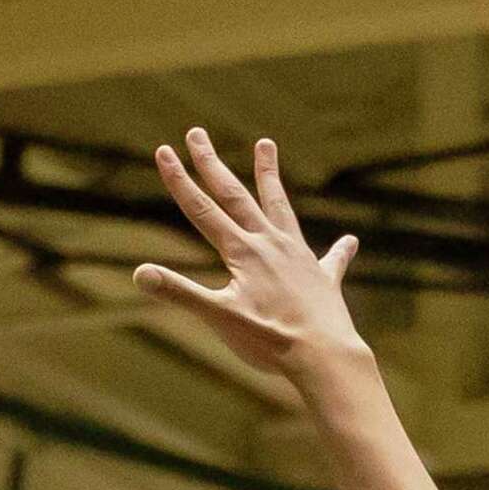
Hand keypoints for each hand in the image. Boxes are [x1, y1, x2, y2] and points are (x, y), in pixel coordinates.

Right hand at [134, 130, 362, 379]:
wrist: (323, 356)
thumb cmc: (270, 341)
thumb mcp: (218, 318)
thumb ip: (180, 292)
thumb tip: (139, 273)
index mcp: (244, 252)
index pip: (203, 211)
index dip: (180, 182)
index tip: (164, 150)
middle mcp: (271, 244)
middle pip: (236, 196)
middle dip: (213, 165)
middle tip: (197, 133)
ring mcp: (300, 258)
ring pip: (280, 208)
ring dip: (269, 177)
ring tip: (266, 145)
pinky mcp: (324, 279)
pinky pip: (332, 260)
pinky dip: (339, 251)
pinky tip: (349, 241)